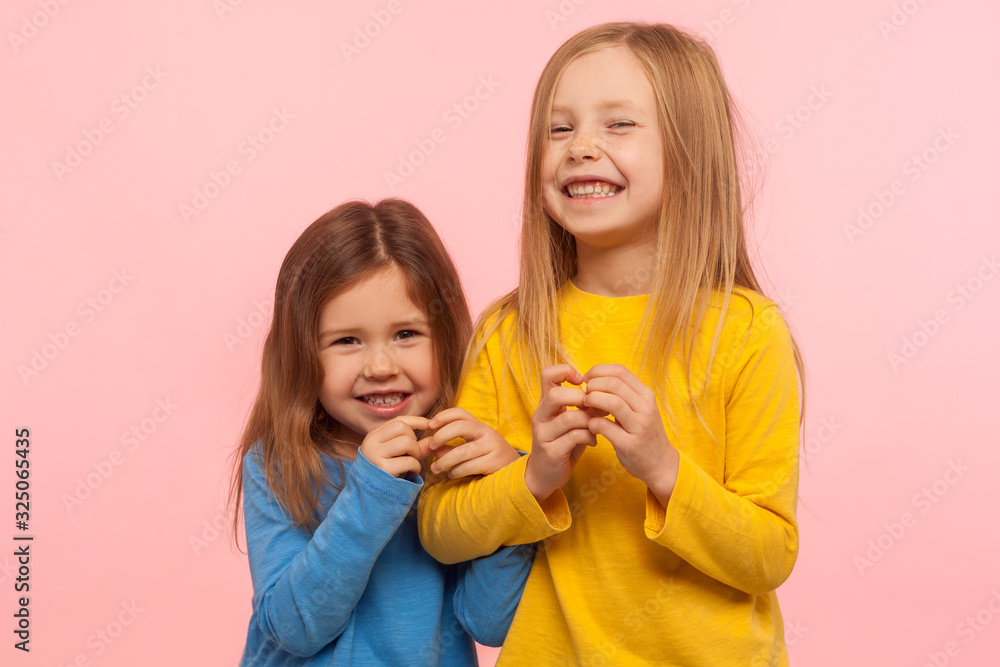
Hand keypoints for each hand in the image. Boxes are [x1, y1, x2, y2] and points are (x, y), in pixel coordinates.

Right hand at [359, 415, 432, 478]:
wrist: (369, 497)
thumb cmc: (387, 473)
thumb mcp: (399, 456)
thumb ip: (415, 446)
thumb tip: (434, 439)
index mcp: (374, 436)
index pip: (398, 420)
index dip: (416, 421)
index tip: (430, 425)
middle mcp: (371, 442)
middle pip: (402, 428)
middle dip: (414, 440)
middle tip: (413, 455)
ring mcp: (375, 455)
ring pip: (407, 442)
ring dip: (415, 453)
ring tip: (412, 463)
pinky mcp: (383, 469)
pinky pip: (409, 461)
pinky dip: (416, 467)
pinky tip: (411, 473)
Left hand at [425, 407, 519, 477]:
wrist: (517, 471)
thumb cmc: (488, 457)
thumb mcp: (471, 447)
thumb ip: (451, 446)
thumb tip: (432, 448)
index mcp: (479, 426)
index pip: (461, 413)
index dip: (444, 416)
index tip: (430, 425)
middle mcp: (486, 432)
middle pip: (460, 426)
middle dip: (441, 435)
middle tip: (431, 446)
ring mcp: (492, 446)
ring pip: (463, 451)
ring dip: (444, 461)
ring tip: (435, 468)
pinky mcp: (494, 462)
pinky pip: (470, 466)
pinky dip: (456, 471)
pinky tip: (451, 474)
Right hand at [524, 364, 596, 501]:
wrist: (545, 475)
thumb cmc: (563, 443)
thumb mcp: (571, 421)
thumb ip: (583, 407)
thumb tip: (606, 393)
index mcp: (546, 404)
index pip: (547, 375)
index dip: (565, 371)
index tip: (582, 380)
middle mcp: (541, 416)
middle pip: (556, 395)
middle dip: (581, 398)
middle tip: (594, 407)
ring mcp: (544, 434)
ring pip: (568, 417)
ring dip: (588, 419)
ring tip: (597, 424)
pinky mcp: (551, 451)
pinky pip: (573, 437)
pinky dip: (588, 436)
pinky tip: (593, 441)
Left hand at [582, 364, 678, 502]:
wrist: (661, 464)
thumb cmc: (644, 433)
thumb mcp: (639, 408)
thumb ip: (622, 394)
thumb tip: (594, 379)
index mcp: (646, 395)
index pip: (620, 371)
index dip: (598, 371)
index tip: (587, 379)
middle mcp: (645, 407)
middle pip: (613, 383)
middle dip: (593, 385)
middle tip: (584, 395)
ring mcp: (639, 426)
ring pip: (611, 402)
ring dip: (592, 401)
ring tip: (586, 407)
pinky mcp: (630, 444)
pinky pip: (605, 426)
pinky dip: (592, 423)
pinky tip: (590, 426)